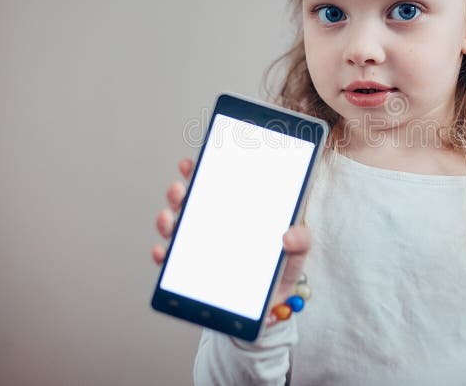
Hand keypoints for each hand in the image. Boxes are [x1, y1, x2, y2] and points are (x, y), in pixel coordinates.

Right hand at [151, 159, 311, 312]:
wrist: (274, 303)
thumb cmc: (283, 268)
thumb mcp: (298, 249)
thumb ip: (301, 240)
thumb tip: (288, 237)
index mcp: (237, 211)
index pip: (214, 185)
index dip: (199, 171)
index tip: (190, 163)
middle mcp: (214, 226)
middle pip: (189, 204)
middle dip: (179, 193)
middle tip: (179, 190)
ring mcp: (202, 248)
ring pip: (176, 229)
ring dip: (167, 221)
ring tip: (169, 217)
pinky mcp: (194, 273)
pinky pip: (173, 263)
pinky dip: (164, 256)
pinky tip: (163, 251)